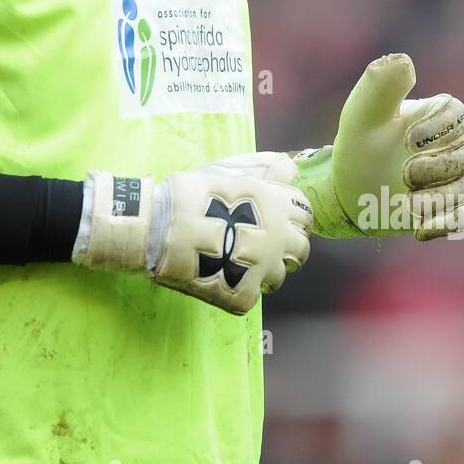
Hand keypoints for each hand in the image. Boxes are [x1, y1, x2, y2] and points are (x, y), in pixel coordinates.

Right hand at [73, 156, 312, 314]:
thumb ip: (263, 172)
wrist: (159, 226)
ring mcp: (263, 268)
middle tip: (262, 246)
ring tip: (240, 264)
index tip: (277, 221)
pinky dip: (238, 289)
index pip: (305, 214)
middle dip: (286, 248)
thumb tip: (290, 168)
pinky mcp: (245, 294)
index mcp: (276, 203)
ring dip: (265, 271)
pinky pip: (251, 296)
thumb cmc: (189, 194)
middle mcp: (278, 236)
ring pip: (280, 276)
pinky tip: (220, 278)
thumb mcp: (229, 173)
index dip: (291, 218)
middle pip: (302, 248)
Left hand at [293, 53, 463, 240]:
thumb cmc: (358, 143)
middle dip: (437, 164)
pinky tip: (418, 228)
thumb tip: (403, 60)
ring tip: (408, 203)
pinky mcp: (445, 210)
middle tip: (404, 172)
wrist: (346, 189)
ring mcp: (450, 180)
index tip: (407, 138)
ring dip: (439, 196)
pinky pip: (458, 218)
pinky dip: (442, 223)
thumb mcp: (361, 113)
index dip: (439, 126)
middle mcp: (450, 147)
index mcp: (434, 117)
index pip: (457, 114)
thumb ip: (379, 85)